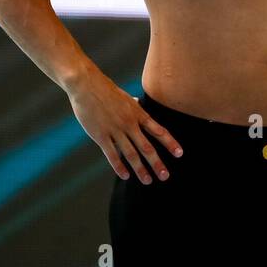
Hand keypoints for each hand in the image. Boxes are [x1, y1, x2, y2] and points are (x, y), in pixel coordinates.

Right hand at [67, 71, 181, 182]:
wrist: (86, 85)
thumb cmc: (106, 90)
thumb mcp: (125, 97)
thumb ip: (133, 105)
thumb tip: (139, 104)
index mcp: (138, 113)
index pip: (158, 130)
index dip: (170, 143)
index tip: (179, 153)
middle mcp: (129, 123)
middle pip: (146, 147)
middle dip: (156, 163)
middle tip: (165, 176)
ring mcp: (115, 130)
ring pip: (131, 154)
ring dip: (140, 169)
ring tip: (147, 180)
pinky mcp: (100, 136)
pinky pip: (112, 154)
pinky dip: (119, 166)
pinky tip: (125, 175)